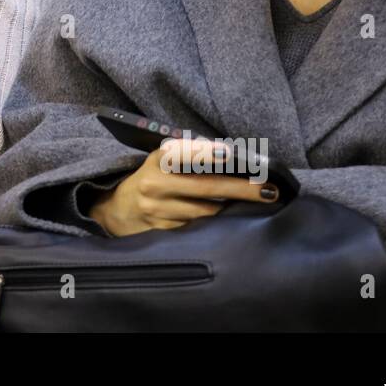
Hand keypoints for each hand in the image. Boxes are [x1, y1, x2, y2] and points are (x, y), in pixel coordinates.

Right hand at [89, 138, 279, 236]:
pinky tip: (231, 225)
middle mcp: (155, 183)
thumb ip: (190, 156)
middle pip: (206, 187)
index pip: (185, 153)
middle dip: (241, 189)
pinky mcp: (160, 233)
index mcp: (158, 159)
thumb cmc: (152, 179)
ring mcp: (157, 210)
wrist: (117, 210)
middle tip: (269, 191)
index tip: (232, 155)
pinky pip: (196, 230)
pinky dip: (216, 228)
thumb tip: (234, 158)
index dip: (208, 153)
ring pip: (205, 213)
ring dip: (232, 211)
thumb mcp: (162, 160)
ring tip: (258, 206)